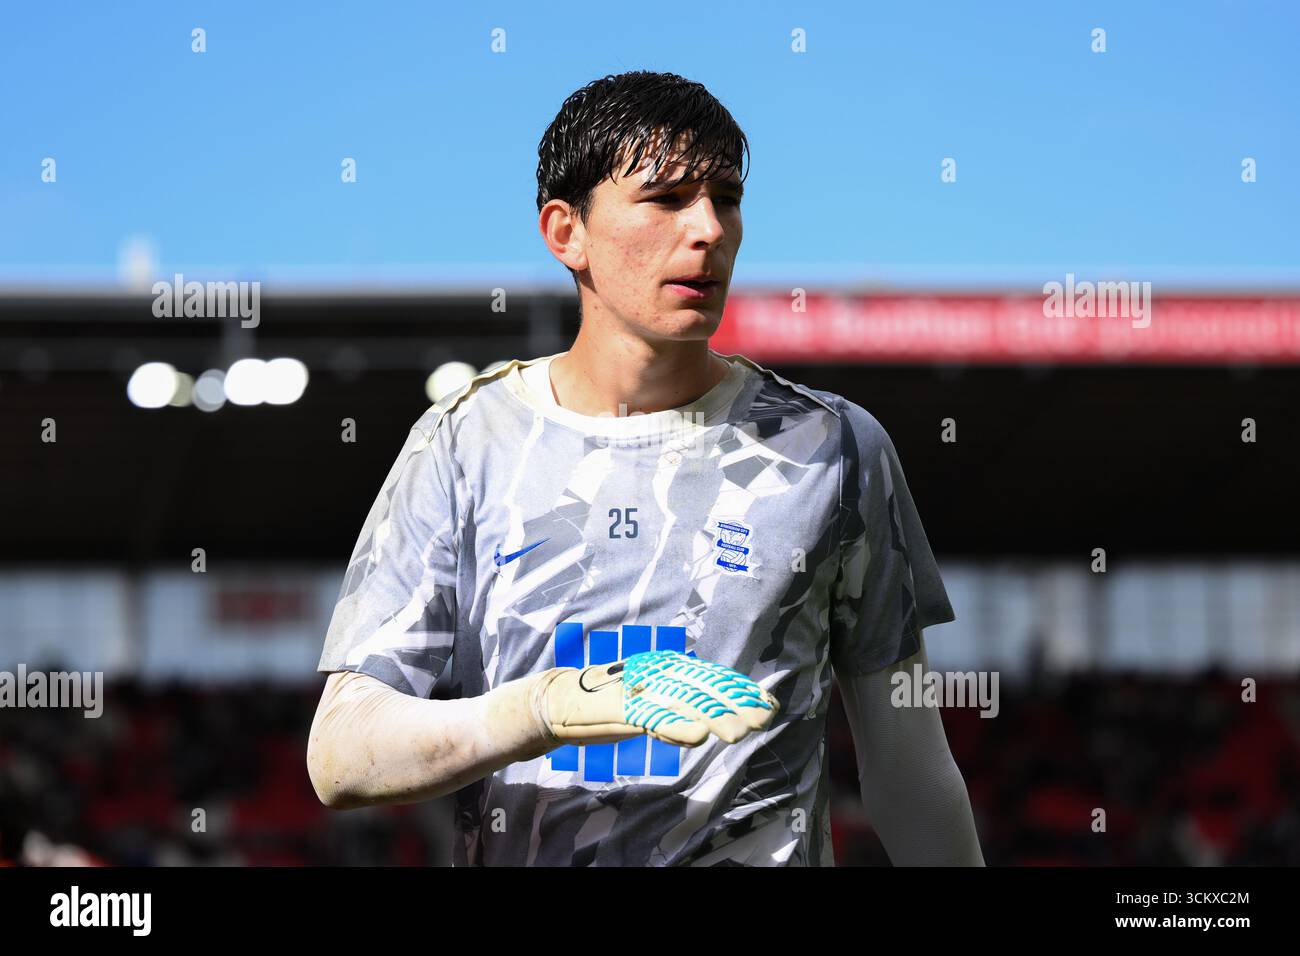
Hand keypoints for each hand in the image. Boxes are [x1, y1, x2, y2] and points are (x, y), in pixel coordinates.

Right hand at [534, 649, 778, 747]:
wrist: (561, 702)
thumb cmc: (612, 705)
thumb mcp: (652, 705)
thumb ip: (680, 710)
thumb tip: (713, 723)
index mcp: (666, 669)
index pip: (711, 678)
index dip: (741, 692)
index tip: (768, 705)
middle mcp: (656, 674)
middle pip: (702, 688)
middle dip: (735, 705)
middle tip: (763, 720)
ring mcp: (638, 690)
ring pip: (682, 702)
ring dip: (713, 717)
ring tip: (739, 733)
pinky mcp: (619, 709)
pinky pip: (651, 718)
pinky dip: (674, 727)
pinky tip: (696, 737)